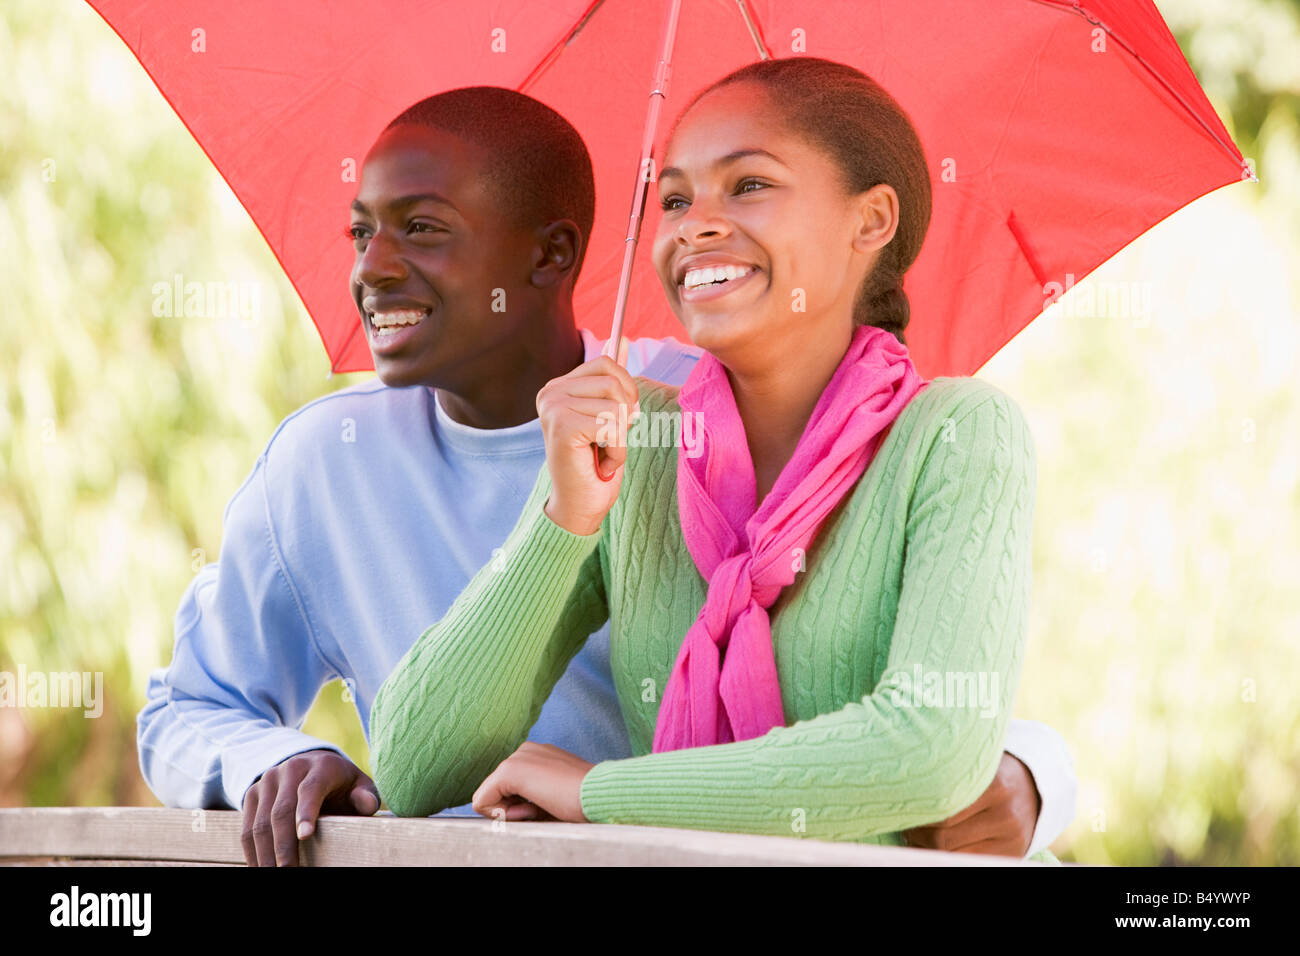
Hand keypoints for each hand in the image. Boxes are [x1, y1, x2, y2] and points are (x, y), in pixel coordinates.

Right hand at [240, 749, 379, 866]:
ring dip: (265, 854)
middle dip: (284, 846)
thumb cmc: (341, 784)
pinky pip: (246, 828)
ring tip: (273, 874)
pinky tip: (261, 867)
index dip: (307, 812)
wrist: (311, 764)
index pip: (311, 789)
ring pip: (259, 823)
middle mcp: (291, 769)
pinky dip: (253, 852)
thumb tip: (367, 805)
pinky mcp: (252, 793)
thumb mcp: (358, 785)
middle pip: (281, 811)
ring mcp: (268, 780)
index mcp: (321, 766)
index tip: (305, 836)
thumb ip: (365, 796)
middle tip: (289, 870)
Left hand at [471, 742, 592, 822]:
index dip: (521, 807)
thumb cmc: (582, 801)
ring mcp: (517, 757)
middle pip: (497, 791)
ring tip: (541, 807)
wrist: (600, 794)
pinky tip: (531, 809)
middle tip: (543, 809)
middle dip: (515, 808)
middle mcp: (525, 751)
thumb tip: (506, 813)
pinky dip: (502, 814)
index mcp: (538, 755)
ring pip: (489, 796)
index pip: (509, 788)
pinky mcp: (510, 770)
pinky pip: (482, 801)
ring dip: (512, 811)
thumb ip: (531, 799)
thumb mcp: (553, 799)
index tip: (546, 806)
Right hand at [535, 355, 639, 535]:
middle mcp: (550, 393)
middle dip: (625, 416)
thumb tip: (623, 338)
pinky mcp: (563, 426)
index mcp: (558, 387)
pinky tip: (600, 463)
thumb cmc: (595, 464)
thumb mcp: (608, 416)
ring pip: (617, 406)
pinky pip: (614, 426)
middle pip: (615, 382)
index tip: (617, 420)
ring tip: (602, 453)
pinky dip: (618, 450)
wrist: (580, 506)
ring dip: (621, 437)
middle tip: (608, 441)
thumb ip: (611, 380)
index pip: (608, 364)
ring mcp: (553, 408)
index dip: (626, 392)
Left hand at [903, 752, 1041, 855]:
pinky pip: (968, 861)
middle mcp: (1005, 814)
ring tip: (918, 835)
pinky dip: (947, 856)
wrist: (1035, 786)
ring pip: (952, 853)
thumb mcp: (975, 765)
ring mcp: (1011, 838)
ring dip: (928, 847)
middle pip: (944, 836)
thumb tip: (904, 793)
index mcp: (994, 785)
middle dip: (918, 834)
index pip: (941, 808)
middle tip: (906, 824)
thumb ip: (949, 776)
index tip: (902, 808)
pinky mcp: (1012, 854)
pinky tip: (937, 846)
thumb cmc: (990, 772)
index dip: (916, 812)